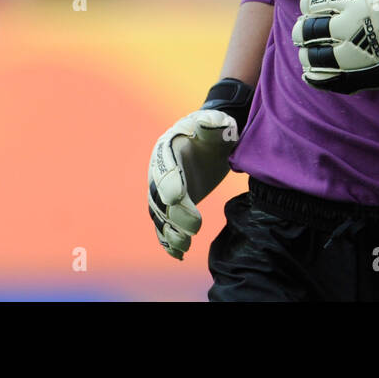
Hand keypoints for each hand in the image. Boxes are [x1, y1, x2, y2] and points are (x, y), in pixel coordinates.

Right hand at [147, 109, 239, 260]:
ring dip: (170, 231)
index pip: (166, 169)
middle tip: (194, 228)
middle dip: (174, 214)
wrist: (213, 140)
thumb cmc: (216, 130)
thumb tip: (212, 123)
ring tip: (185, 246)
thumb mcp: (218, 124)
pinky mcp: (173, 204)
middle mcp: (160, 171)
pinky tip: (178, 254)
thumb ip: (214, 124)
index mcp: (167, 148)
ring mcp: (164, 189)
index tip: (178, 197)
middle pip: (161, 196)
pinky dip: (168, 239)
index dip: (171, 183)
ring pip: (160, 214)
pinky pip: (165, 223)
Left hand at [290, 0, 378, 93]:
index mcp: (351, 5)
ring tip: (312, 51)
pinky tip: (313, 71)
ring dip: (307, 53)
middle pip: (306, 29)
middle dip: (303, 29)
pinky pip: (324, 80)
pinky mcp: (355, 78)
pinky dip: (313, 77)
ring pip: (311, 56)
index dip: (308, 5)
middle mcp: (347, 30)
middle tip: (308, 32)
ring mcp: (350, 56)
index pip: (311, 2)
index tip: (313, 9)